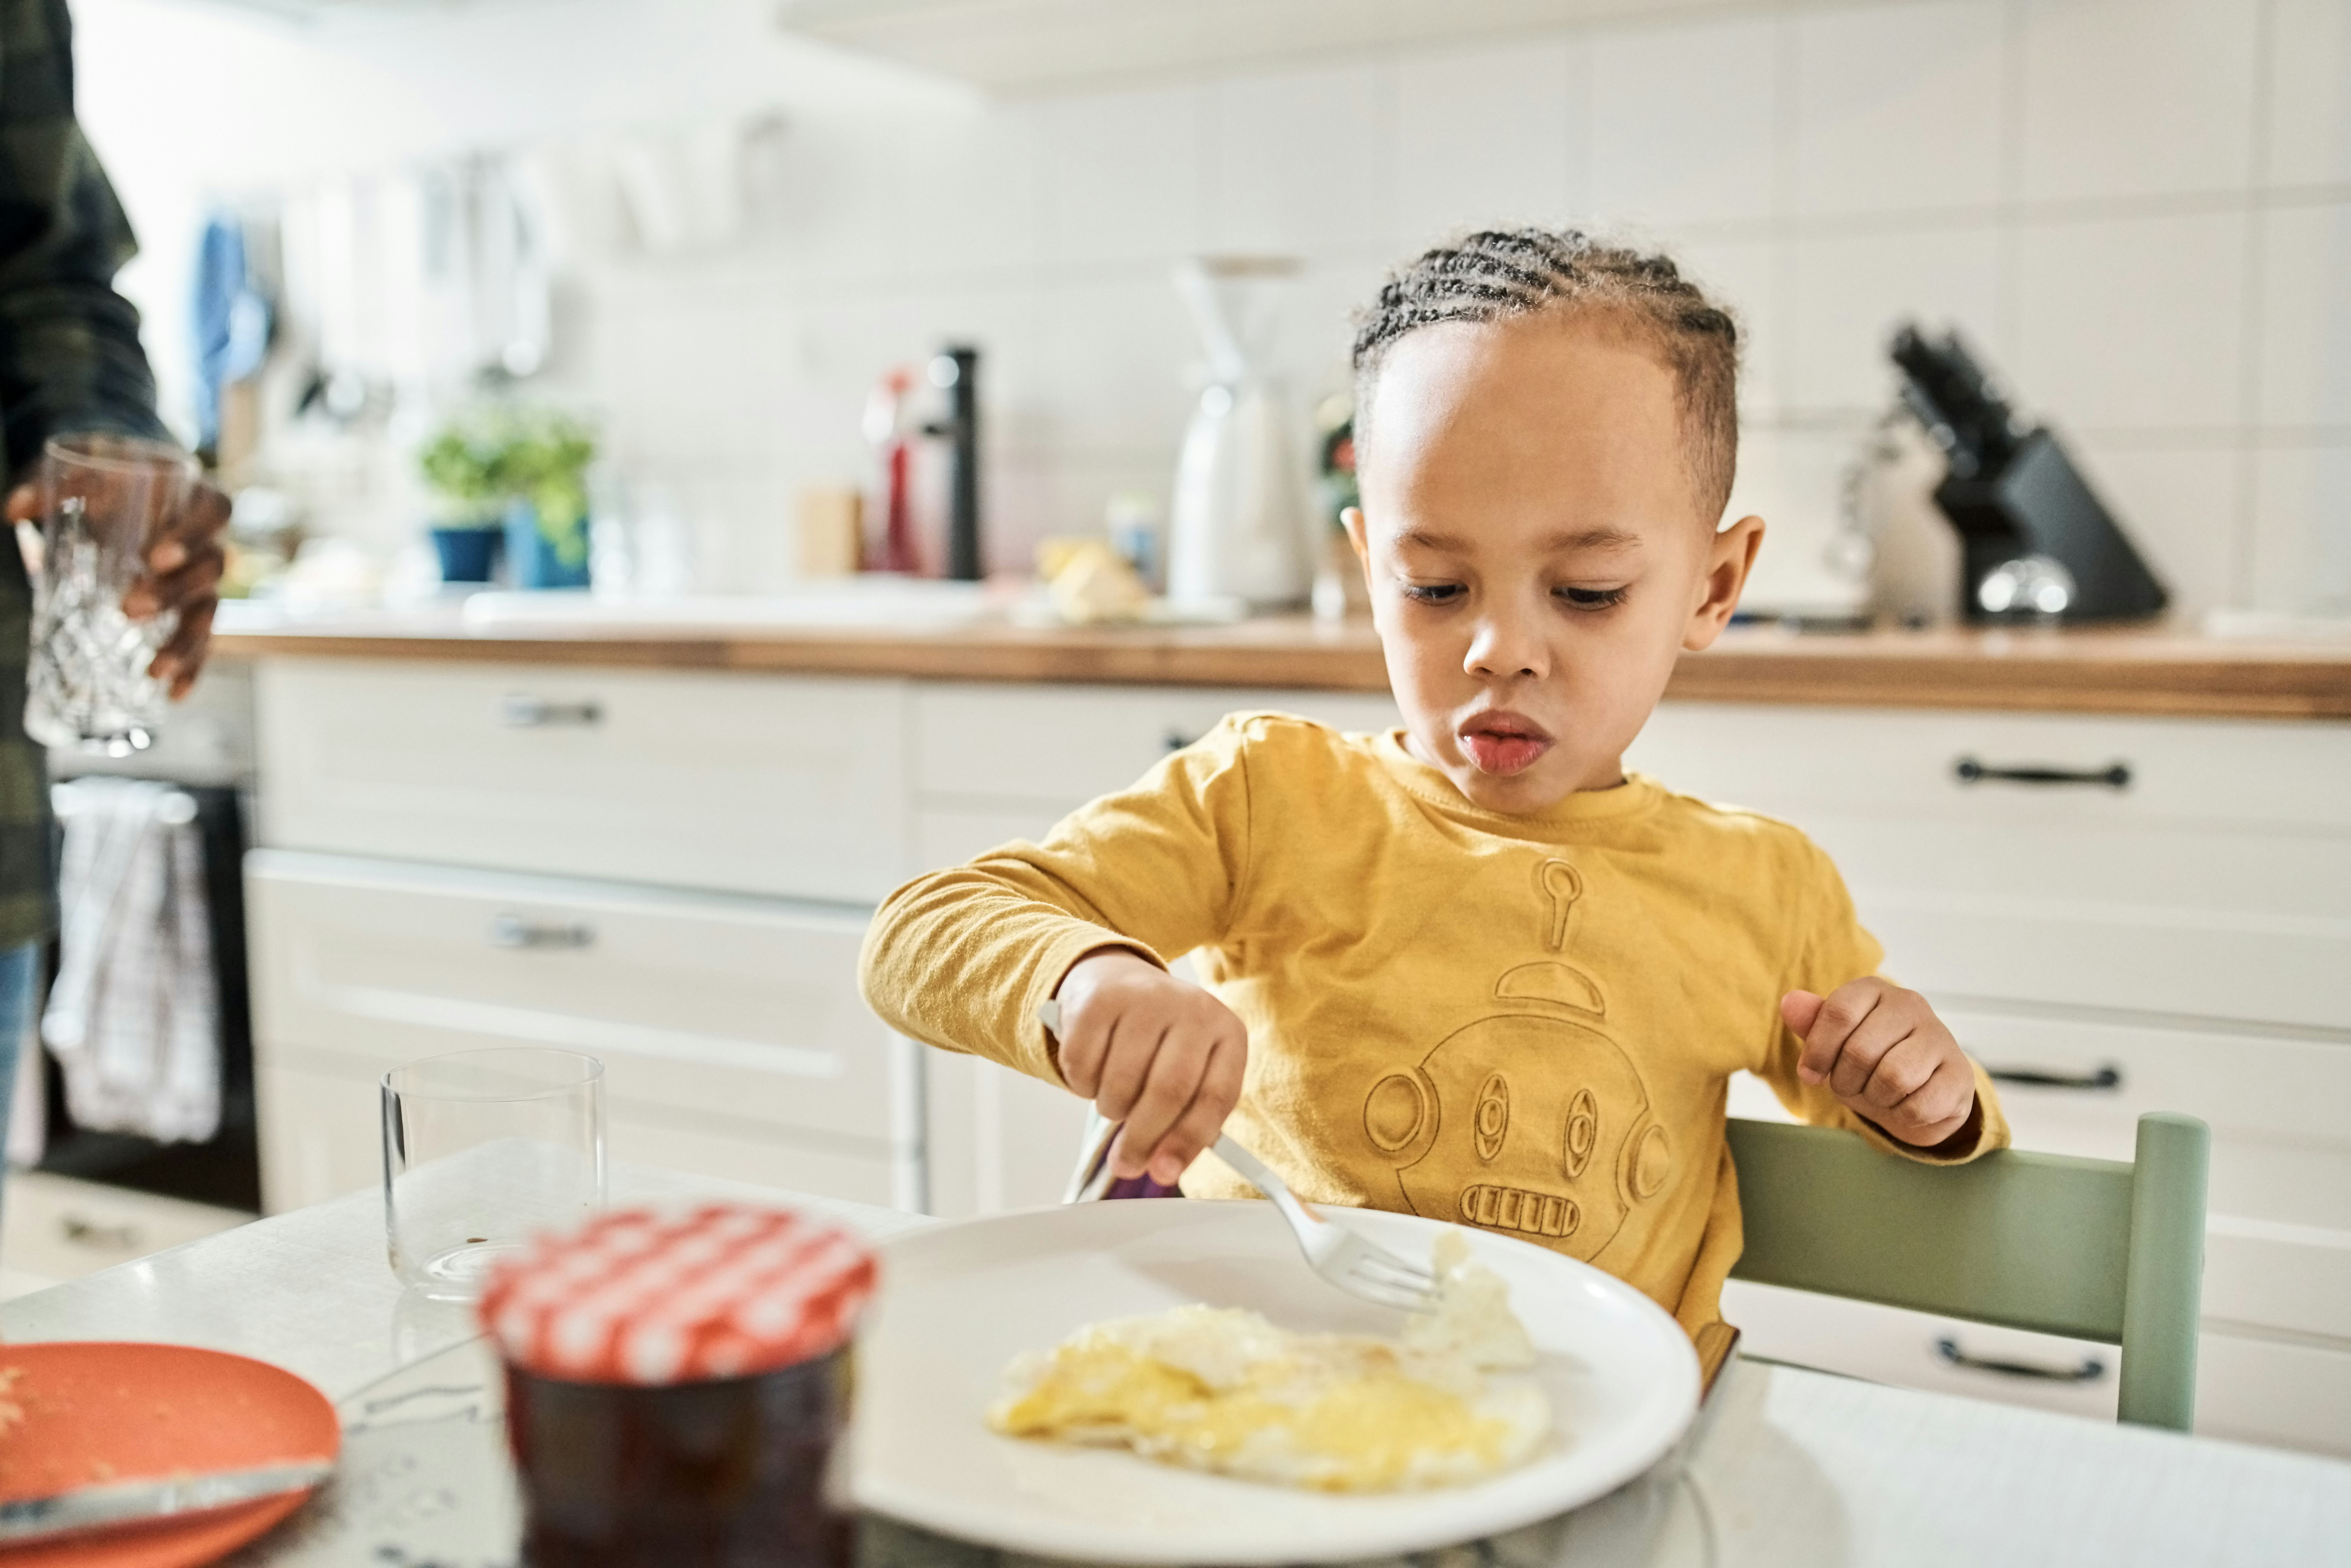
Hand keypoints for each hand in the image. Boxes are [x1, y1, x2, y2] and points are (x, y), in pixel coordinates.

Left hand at [6, 475, 229, 698]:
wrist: (136, 489)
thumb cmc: (117, 480)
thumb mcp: (86, 472)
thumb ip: (51, 486)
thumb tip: (11, 511)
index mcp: (197, 499)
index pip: (212, 513)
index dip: (190, 536)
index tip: (155, 557)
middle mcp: (211, 542)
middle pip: (209, 569)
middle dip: (172, 593)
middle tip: (128, 609)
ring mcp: (206, 580)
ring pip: (207, 612)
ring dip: (184, 643)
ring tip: (154, 670)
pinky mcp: (194, 610)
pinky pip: (203, 642)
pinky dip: (192, 669)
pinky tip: (175, 696)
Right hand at [1051, 950, 1247, 1185]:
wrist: (1118, 981)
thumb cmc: (1160, 1043)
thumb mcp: (1190, 1074)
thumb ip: (1186, 1123)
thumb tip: (1162, 1170)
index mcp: (1227, 1033)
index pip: (1216, 1096)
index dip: (1188, 1141)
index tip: (1163, 1174)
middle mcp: (1192, 1008)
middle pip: (1168, 1091)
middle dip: (1143, 1138)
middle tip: (1126, 1164)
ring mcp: (1145, 998)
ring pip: (1121, 1082)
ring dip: (1111, 1109)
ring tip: (1114, 1100)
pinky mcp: (1099, 999)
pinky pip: (1082, 1065)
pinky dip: (1082, 1084)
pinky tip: (1093, 1072)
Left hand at [1781, 978, 1977, 1149]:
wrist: (1918, 1090)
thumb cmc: (1870, 1061)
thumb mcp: (1834, 1043)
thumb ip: (1812, 1023)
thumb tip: (1790, 1003)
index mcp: (1874, 991)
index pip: (1839, 1012)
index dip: (1818, 1051)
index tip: (1810, 1073)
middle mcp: (1911, 1006)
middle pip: (1861, 1050)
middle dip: (1845, 1081)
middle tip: (1850, 1086)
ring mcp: (1940, 1038)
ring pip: (1893, 1077)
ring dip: (1875, 1098)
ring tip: (1878, 1093)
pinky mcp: (1960, 1074)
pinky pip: (1919, 1105)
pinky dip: (1902, 1114)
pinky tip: (1904, 1104)